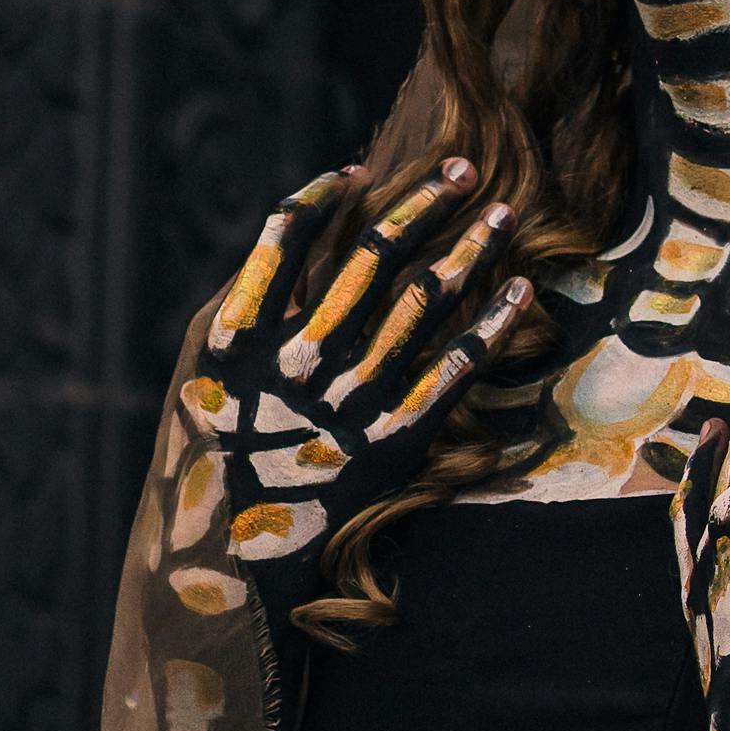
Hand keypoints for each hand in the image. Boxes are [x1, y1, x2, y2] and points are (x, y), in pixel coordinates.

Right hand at [169, 160, 531, 664]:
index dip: (324, 195)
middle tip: (463, 165)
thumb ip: (250, 302)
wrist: (227, 564)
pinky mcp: (391, 446)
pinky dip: (492, 326)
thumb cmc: (214, 454)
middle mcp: (295, 362)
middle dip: (423, 201)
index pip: (285, 235)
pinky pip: (454, 373)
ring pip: (421, 303)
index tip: (360, 170)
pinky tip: (523, 290)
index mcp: (238, 336)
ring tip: (501, 212)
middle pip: (371, 257)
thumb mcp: (206, 372)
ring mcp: (346, 404)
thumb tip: (311, 227)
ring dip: (468, 249)